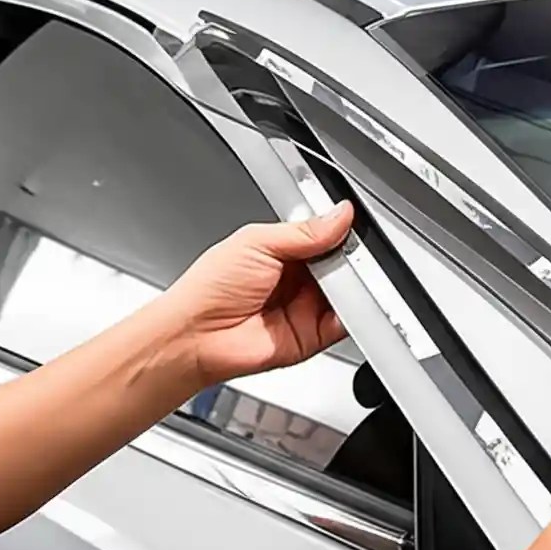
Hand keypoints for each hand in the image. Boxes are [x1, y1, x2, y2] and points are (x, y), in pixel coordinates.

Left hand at [164, 201, 353, 383]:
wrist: (197, 336)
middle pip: (340, 263)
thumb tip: (340, 214)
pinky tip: (346, 301)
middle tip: (348, 251)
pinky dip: (353, 313)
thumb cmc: (210, 288)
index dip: (340, 230)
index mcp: (283, 249)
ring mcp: (306, 306)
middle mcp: (297, 277)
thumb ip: (304, 231)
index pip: (325, 234)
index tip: (351, 224)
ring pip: (348, 291)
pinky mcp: (313, 334)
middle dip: (349, 257)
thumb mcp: (257, 242)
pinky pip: (345, 323)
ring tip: (343, 276)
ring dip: (353, 284)